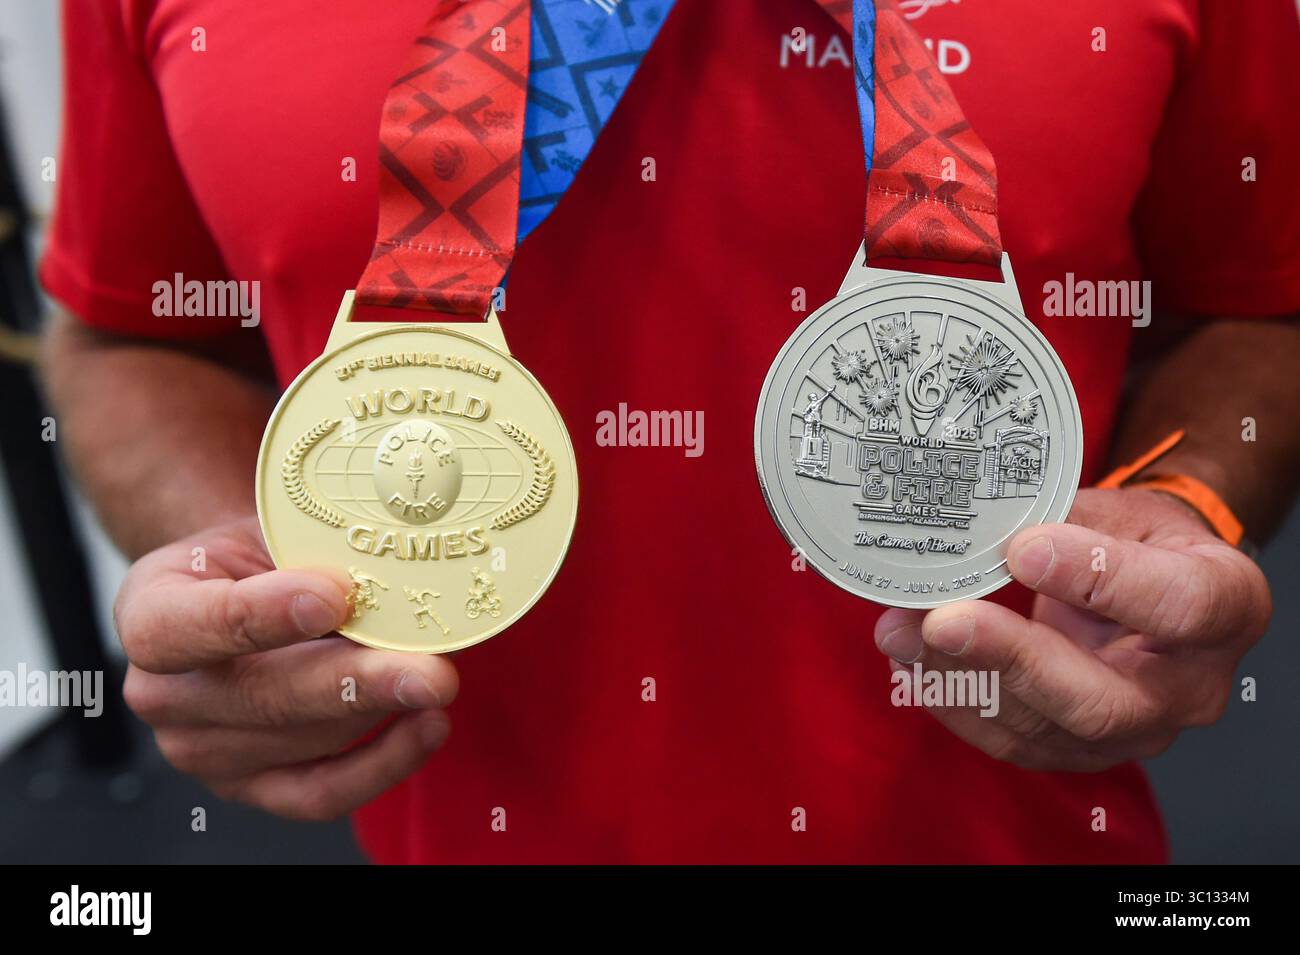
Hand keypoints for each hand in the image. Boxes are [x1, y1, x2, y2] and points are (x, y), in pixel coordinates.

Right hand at [116, 517, 457, 819]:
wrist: (251, 594)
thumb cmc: (263, 556)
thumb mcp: (274, 529)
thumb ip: (314, 550)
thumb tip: (395, 566)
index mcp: (149, 611)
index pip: (187, 626)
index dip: (261, 615)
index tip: (334, 597)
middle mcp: (161, 692)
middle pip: (260, 697)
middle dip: (355, 683)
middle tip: (430, 670)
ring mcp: (201, 751)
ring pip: (303, 742)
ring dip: (380, 710)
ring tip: (439, 676)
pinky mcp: (251, 788)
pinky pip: (321, 793)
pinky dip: (384, 763)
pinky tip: (428, 726)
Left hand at [873, 488, 1269, 770]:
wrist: (1150, 583)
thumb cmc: (1143, 541)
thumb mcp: (1126, 510)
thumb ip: (1069, 522)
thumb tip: (987, 527)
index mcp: (1226, 608)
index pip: (1175, 606)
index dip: (1097, 579)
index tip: (1025, 548)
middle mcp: (1189, 690)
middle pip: (1101, 701)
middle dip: (1010, 659)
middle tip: (941, 619)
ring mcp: (1134, 732)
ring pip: (1043, 728)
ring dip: (960, 679)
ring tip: (900, 629)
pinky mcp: (1078, 748)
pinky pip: (1011, 740)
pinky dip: (954, 700)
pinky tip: (912, 661)